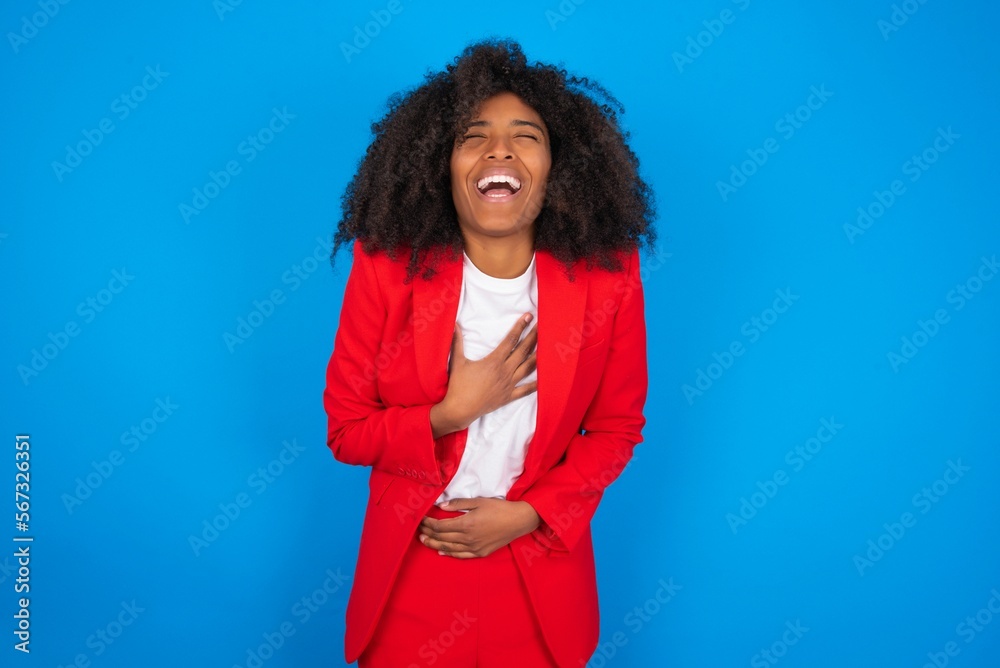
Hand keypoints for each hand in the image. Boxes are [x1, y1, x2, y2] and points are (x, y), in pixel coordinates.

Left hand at [418, 498, 541, 557]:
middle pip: (442, 538)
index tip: (422, 519)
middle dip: (428, 534)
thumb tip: (440, 506)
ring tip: (424, 541)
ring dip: (434, 545)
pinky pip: (461, 555)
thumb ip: (458, 504)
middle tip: (419, 531)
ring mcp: (474, 548)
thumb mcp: (478, 502)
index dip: (428, 523)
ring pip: (449, 548)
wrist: (518, 521)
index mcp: (466, 524)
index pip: (440, 526)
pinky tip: (442, 552)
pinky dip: (449, 554)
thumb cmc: (499, 508)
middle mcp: (468, 538)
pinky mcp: (480, 553)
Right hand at [429, 313, 537, 437]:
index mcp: (494, 361)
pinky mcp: (509, 396)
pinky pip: (526, 390)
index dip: (520, 327)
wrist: (460, 409)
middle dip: (534, 337)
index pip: (511, 340)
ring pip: (528, 367)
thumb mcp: (457, 362)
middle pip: (523, 351)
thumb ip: (457, 342)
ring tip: (547, 346)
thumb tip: (454, 325)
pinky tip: (545, 378)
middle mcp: (505, 371)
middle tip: (543, 326)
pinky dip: (536, 384)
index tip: (528, 316)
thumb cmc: (458, 386)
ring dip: (538, 355)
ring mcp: (509, 384)